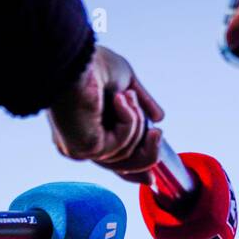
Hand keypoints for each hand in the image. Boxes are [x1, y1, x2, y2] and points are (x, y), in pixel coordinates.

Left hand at [48, 45, 164, 177]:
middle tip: (158, 133)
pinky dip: (128, 118)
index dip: (134, 170)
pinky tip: (118, 99)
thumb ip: (142, 104)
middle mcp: (81, 144)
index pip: (112, 159)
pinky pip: (122, 144)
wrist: (77, 58)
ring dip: (135, 121)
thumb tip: (160, 119)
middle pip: (123, 167)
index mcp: (86, 130)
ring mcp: (81, 149)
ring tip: (125, 96)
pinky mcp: (85, 148)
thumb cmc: (93, 64)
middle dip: (148, 153)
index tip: (151, 180)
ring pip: (128, 154)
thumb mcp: (126, 82)